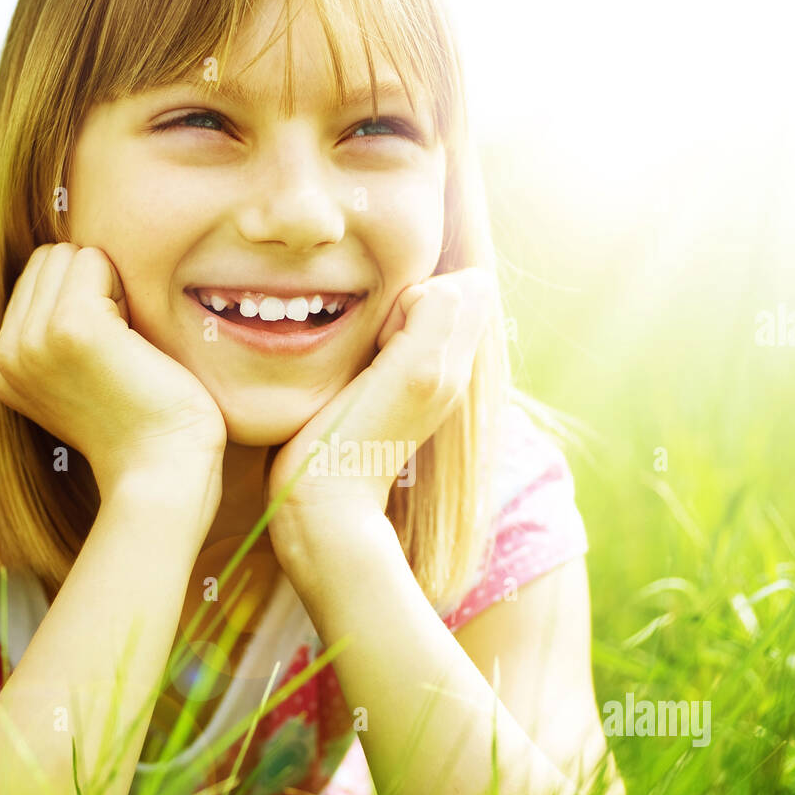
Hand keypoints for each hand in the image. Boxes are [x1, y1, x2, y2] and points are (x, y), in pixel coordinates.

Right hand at [0, 243, 227, 503]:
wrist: (163, 468)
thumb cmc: (142, 422)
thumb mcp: (78, 378)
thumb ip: (54, 333)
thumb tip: (65, 263)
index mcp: (3, 367)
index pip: (34, 279)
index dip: (83, 299)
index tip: (107, 354)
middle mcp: (7, 353)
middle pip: (47, 260)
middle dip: (93, 286)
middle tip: (120, 348)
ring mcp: (34, 338)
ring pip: (68, 254)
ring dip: (109, 286)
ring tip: (125, 346)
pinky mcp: (72, 326)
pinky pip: (95, 259)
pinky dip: (125, 288)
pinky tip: (134, 341)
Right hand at [265, 268, 497, 550]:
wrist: (326, 508)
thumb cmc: (354, 442)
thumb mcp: (410, 370)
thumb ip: (437, 317)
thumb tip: (445, 285)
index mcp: (454, 363)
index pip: (468, 287)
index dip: (425, 290)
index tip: (391, 328)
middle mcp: (448, 375)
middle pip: (447, 300)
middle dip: (409, 303)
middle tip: (377, 344)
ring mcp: (423, 390)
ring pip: (419, 321)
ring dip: (388, 325)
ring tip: (366, 363)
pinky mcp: (394, 402)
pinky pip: (398, 346)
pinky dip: (377, 347)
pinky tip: (358, 378)